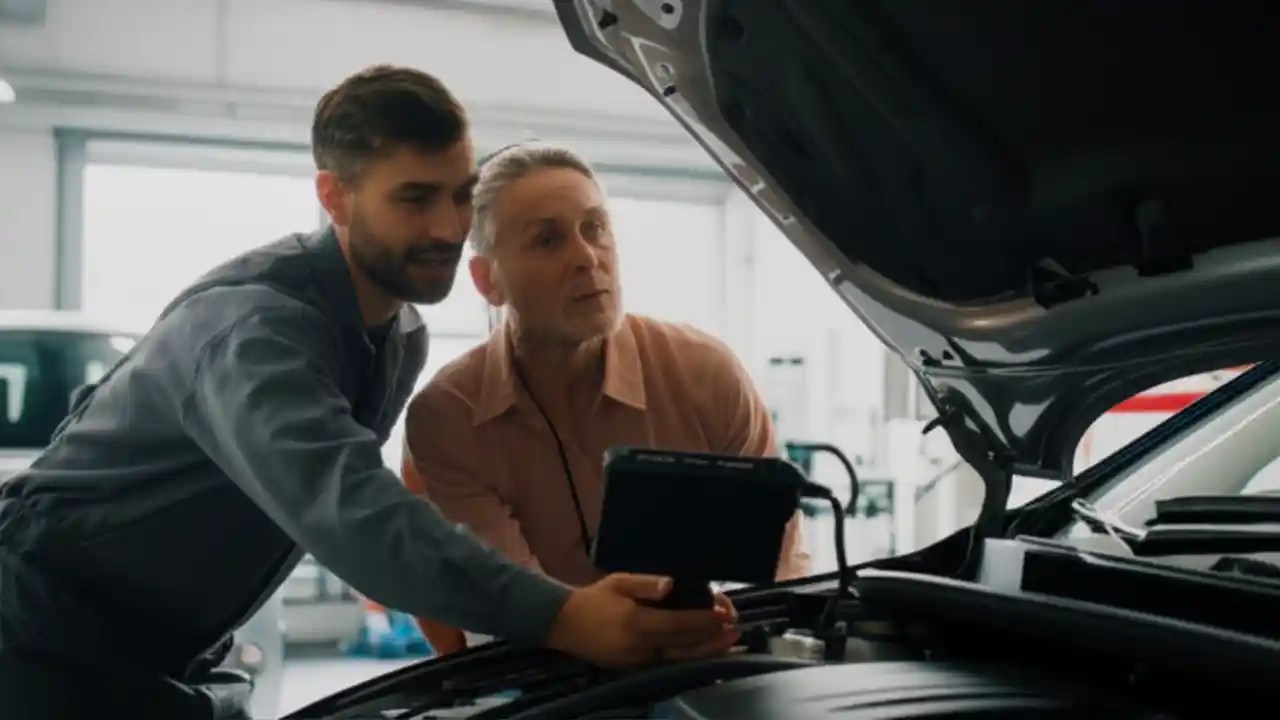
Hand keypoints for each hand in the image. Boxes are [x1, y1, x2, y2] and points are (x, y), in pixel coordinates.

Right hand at [545, 573, 740, 668]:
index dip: (704, 619)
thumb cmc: (595, 598)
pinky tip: (705, 650)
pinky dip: (691, 657)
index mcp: (637, 622)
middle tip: (735, 625)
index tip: (725, 612)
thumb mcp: (619, 582)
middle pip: (685, 644)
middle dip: (712, 636)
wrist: (565, 625)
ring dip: (708, 650)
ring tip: (729, 640)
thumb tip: (672, 585)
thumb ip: (647, 583)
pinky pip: (670, 663)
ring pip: (681, 658)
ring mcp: (639, 661)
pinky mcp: (637, 669)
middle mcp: (641, 646)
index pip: (679, 623)